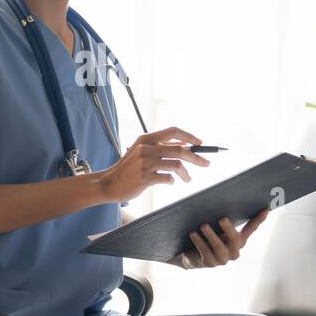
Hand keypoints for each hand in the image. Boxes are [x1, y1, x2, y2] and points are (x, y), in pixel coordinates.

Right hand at [95, 127, 210, 203]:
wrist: (109, 183)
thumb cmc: (128, 169)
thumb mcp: (140, 152)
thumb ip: (160, 147)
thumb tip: (185, 145)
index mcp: (146, 139)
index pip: (173, 131)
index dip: (189, 136)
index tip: (200, 143)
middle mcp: (146, 148)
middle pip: (180, 150)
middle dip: (197, 157)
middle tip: (206, 163)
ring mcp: (145, 163)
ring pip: (176, 165)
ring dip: (185, 173)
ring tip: (187, 179)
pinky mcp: (145, 178)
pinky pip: (167, 178)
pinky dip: (172, 181)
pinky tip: (168, 182)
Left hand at [168, 209, 269, 269]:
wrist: (192, 255)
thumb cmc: (207, 237)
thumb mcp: (217, 228)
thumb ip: (224, 219)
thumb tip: (224, 199)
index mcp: (239, 241)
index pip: (251, 229)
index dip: (258, 220)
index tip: (265, 209)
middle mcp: (233, 251)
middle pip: (235, 240)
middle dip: (229, 229)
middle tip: (222, 218)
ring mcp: (222, 259)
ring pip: (219, 248)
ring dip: (211, 236)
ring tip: (203, 225)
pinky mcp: (210, 263)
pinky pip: (205, 253)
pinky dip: (199, 242)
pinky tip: (193, 234)